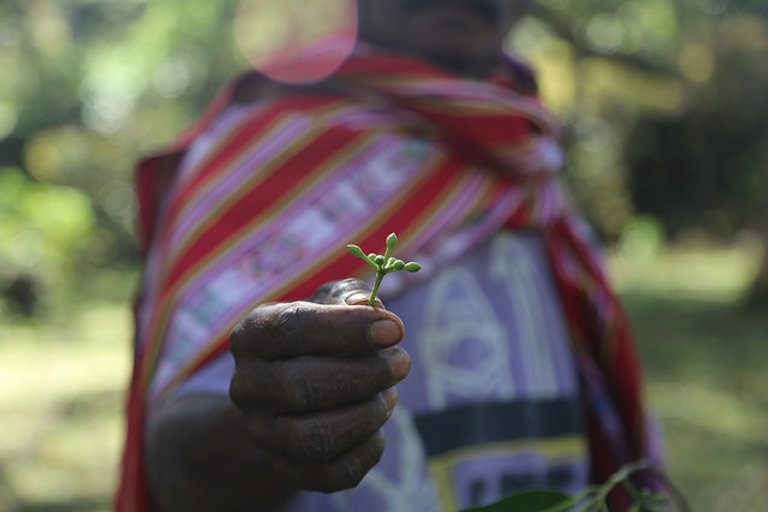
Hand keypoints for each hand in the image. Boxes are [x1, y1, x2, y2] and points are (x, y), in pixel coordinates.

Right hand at [229, 279, 410, 492]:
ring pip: (314, 438)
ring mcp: (263, 433)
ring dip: (366, 414)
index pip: (292, 329)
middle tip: (402, 362)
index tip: (393, 329)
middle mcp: (247, 386)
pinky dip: (367, 449)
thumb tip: (372, 307)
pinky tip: (378, 426)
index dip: (346, 329)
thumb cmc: (318, 335)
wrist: (288, 390)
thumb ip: (351, 296)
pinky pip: (331, 473)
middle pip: (300, 387)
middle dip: (363, 375)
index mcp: (252, 335)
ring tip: (389, 394)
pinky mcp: (287, 467)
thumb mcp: (329, 303)